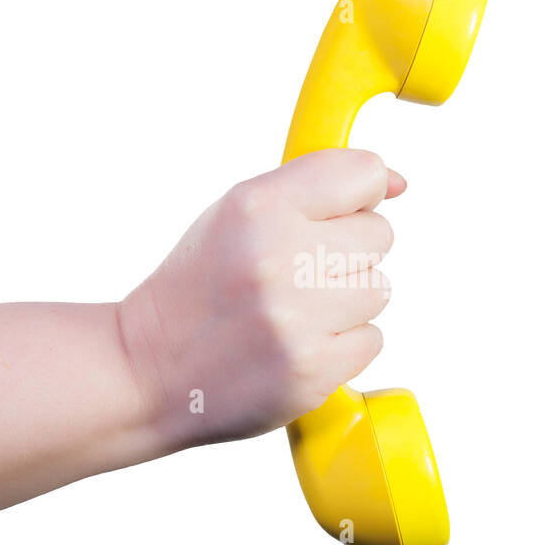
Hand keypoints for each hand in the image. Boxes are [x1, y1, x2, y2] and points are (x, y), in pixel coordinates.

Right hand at [118, 149, 405, 448]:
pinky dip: (342, 346)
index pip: (363, 174)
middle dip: (348, 254)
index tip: (347, 212)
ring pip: (379, 290)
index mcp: (258, 206)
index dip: (363, 194)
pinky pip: (371, 340)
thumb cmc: (199, 288)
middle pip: (380, 236)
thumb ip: (313, 190)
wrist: (146, 371)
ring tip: (296, 312)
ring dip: (347, 303)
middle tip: (299, 274)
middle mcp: (279, 257)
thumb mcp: (237, 215)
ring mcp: (297, 318)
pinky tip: (297, 344)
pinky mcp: (312, 370)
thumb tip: (397, 182)